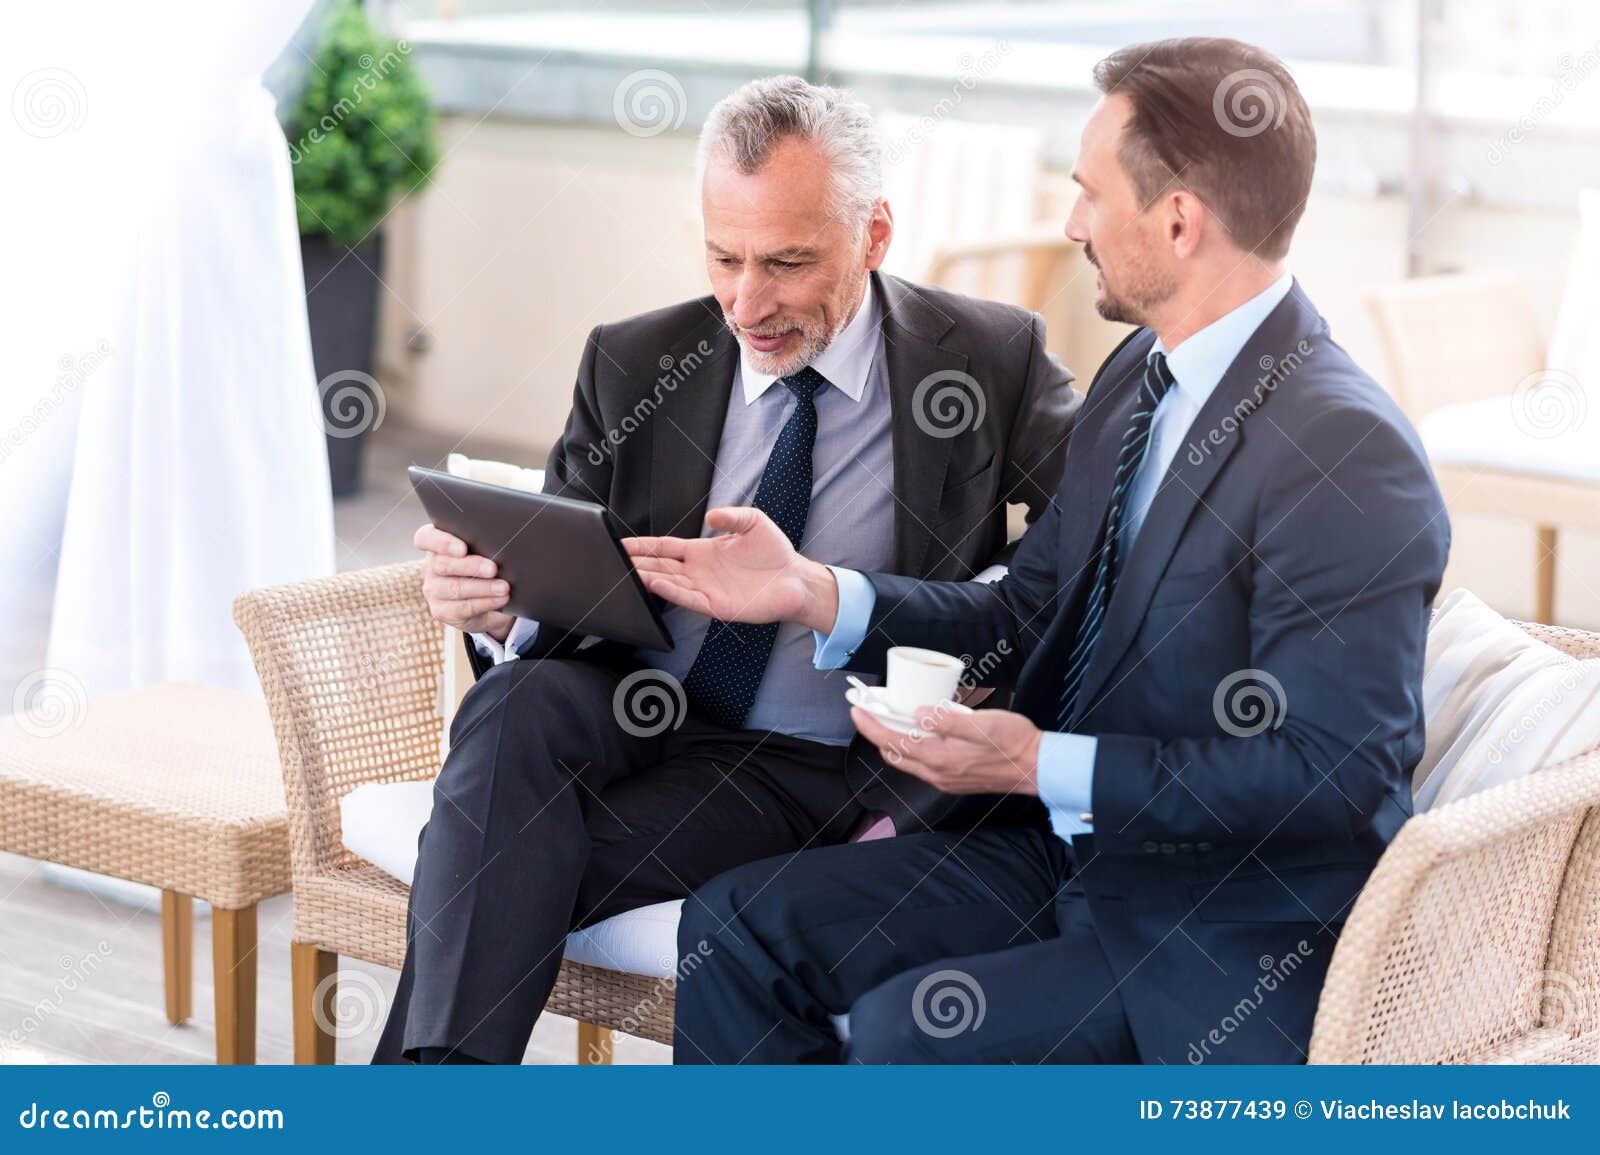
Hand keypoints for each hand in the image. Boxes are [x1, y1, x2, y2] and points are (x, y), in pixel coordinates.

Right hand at [414, 522, 513, 638]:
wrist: (492, 602)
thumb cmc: (488, 568)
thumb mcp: (486, 552)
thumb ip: (484, 544)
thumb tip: (502, 544)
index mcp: (437, 544)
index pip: (425, 538)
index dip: (441, 542)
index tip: (463, 549)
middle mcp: (431, 566)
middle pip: (442, 564)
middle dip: (471, 566)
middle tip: (493, 569)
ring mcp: (433, 590)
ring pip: (454, 587)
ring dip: (482, 587)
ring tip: (503, 587)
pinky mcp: (441, 611)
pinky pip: (462, 607)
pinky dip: (485, 602)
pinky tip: (500, 599)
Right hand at [622, 507, 839, 632]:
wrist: (795, 579)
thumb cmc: (774, 552)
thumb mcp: (752, 522)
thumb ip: (731, 516)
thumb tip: (711, 516)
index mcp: (701, 551)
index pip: (664, 547)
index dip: (642, 546)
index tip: (620, 542)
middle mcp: (698, 571)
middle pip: (659, 566)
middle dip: (636, 563)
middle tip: (613, 559)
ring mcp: (704, 589)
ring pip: (668, 584)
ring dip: (647, 579)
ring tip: (627, 573)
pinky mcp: (716, 606)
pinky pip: (688, 599)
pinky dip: (671, 593)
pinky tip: (656, 585)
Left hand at [852, 704, 1041, 796]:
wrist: (1038, 768)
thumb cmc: (1014, 745)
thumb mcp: (981, 725)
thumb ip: (946, 720)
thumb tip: (917, 713)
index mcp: (940, 759)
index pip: (892, 742)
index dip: (871, 725)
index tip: (857, 710)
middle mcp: (938, 774)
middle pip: (894, 753)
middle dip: (877, 732)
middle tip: (869, 712)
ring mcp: (945, 779)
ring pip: (908, 759)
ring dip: (894, 740)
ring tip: (891, 717)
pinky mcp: (954, 778)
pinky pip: (923, 763)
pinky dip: (913, 746)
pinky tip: (921, 731)